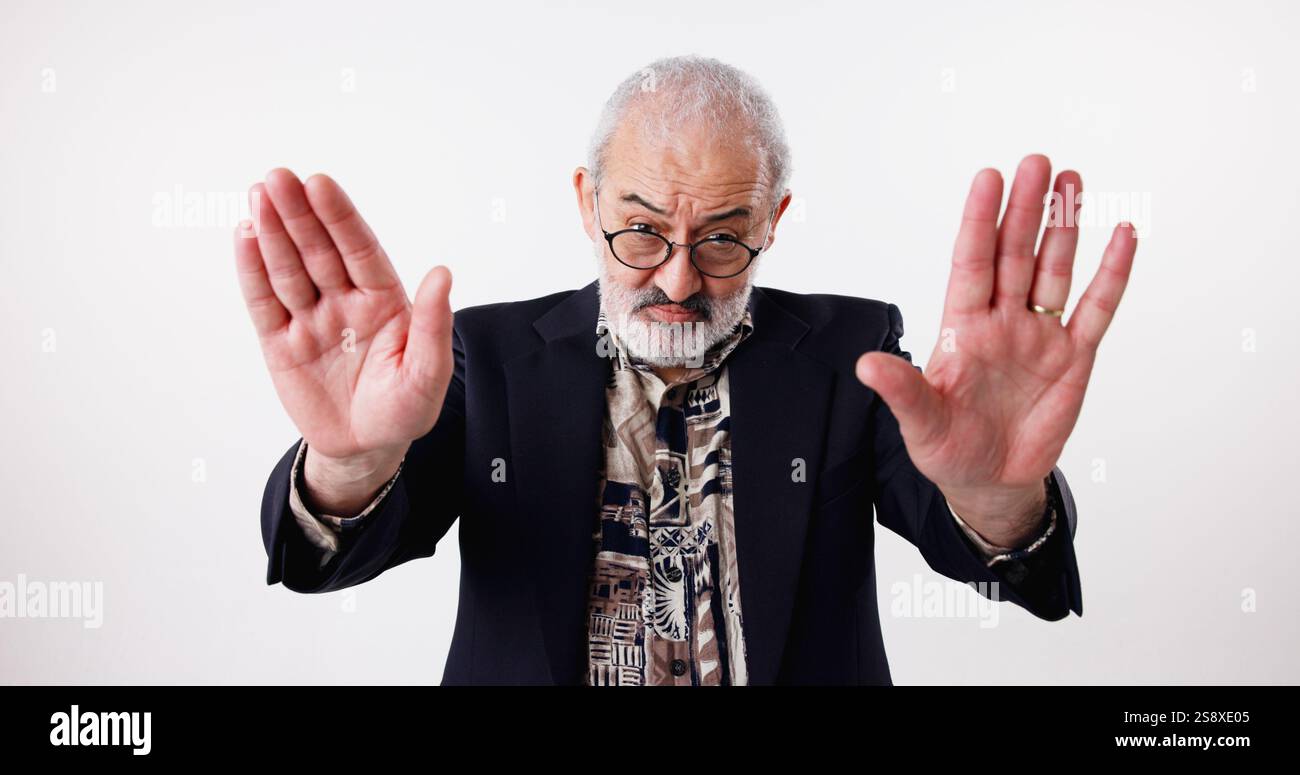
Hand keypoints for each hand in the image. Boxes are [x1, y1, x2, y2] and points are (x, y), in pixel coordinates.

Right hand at [233, 169, 453, 465]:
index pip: (359, 250)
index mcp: (384, 301)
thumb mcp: (428, 375)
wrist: (366, 448)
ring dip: (272, 233)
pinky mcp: (280, 343)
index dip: (340, 218)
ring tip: (258, 196)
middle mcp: (345, 301)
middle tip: (278, 177)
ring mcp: (311, 319)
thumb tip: (442, 273)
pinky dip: (252, 271)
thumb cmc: (404, 409)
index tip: (320, 184)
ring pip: (288, 269)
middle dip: (299, 214)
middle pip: (318, 251)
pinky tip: (244, 236)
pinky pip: (264, 303)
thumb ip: (433, 325)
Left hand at [855, 154, 1136, 541]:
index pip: (972, 264)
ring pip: (1054, 270)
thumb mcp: (920, 422)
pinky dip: (1111, 274)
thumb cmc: (948, 448)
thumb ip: (902, 390)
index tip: (988, 177)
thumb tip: (866, 365)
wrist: (990, 483)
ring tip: (1071, 180)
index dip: (980, 222)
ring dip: (1064, 227)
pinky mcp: (1074, 359)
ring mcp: (1039, 336)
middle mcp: (1001, 322)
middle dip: (1025, 210)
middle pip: (1015, 254)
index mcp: (962, 329)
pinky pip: (1097, 309)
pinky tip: (1122, 235)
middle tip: (1036, 162)